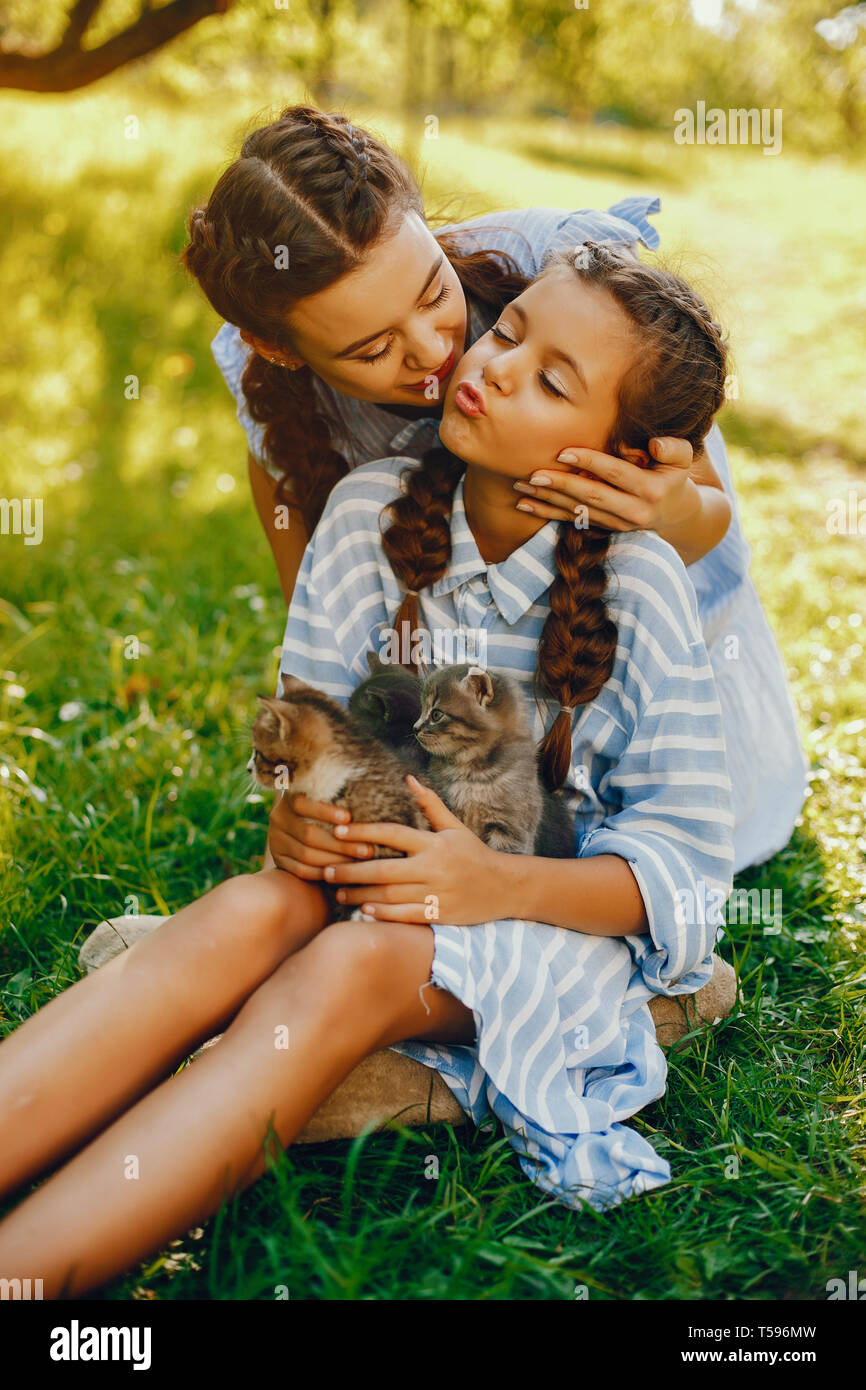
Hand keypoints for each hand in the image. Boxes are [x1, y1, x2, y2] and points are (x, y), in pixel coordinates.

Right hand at [267, 792, 374, 879]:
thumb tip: (366, 791)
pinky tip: (342, 873)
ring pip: (306, 855)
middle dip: (341, 844)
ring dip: (336, 860)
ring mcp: (275, 841)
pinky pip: (301, 870)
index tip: (349, 818)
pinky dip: (323, 872)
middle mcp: (278, 819)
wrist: (299, 820)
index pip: (303, 804)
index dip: (325, 811)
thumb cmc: (326, 805)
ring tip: (360, 863)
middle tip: (368, 850)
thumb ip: (336, 794)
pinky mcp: (279, 859)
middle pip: (309, 834)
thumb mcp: (324, 793)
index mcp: (288, 798)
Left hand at [321, 776, 507, 924]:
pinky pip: (404, 916)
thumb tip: (409, 778)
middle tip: (325, 869)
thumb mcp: (455, 827)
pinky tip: (362, 910)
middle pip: (383, 869)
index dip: (363, 832)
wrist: (505, 887)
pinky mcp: (439, 914)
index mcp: (433, 844)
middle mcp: (433, 868)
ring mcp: (435, 893)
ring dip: (360, 894)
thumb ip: (430, 805)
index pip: (392, 833)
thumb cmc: (475, 855)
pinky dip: (382, 914)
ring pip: (389, 895)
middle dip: (350, 870)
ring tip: (338, 890)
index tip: (337, 833)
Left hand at [512, 436, 699, 532]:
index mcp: (651, 491)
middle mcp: (633, 512)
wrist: (675, 512)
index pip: (616, 474)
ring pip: (577, 511)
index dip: (590, 462)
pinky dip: (546, 512)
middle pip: (591, 497)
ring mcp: (616, 524)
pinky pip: (571, 520)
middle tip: (533, 474)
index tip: (564, 452)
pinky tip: (525, 504)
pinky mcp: (602, 529)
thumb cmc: (673, 474)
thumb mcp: (682, 458)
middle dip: (561, 485)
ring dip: (547, 499)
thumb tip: (655, 444)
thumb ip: (674, 448)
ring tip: (521, 486)